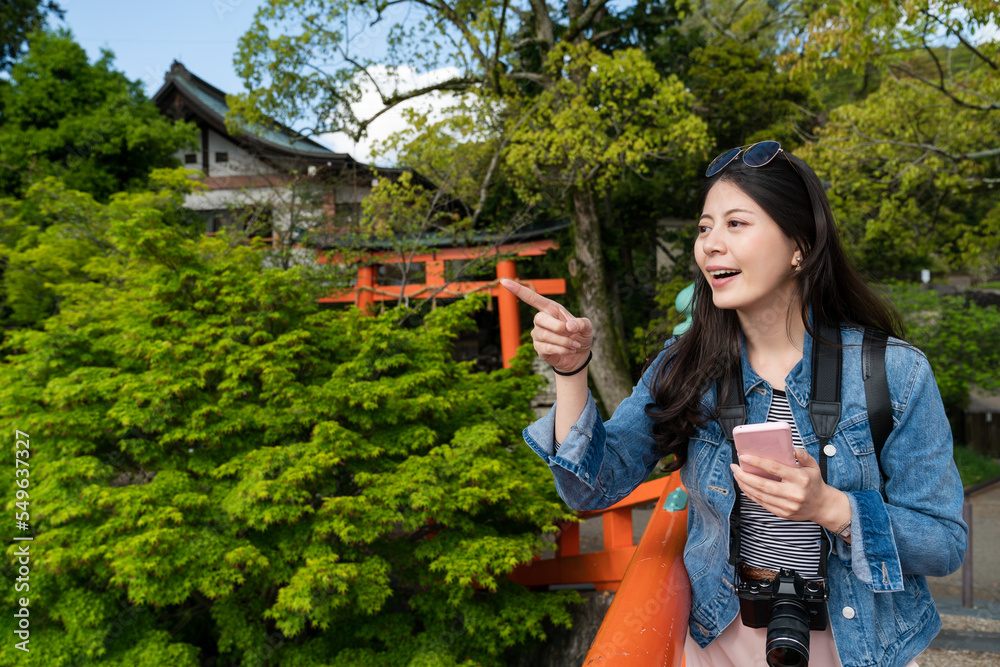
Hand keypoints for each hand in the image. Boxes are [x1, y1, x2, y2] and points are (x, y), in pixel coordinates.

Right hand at [499, 278, 592, 373]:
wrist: (579, 355)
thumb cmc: (580, 335)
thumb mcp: (587, 326)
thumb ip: (581, 323)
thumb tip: (569, 326)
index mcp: (550, 309)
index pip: (531, 298)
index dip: (518, 290)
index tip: (503, 281)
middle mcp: (541, 320)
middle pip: (539, 319)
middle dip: (557, 327)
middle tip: (572, 332)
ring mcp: (538, 335)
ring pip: (545, 335)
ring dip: (564, 341)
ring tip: (575, 344)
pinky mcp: (539, 348)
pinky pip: (547, 347)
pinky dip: (562, 349)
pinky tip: (570, 350)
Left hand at [730, 447, 847, 527]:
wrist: (821, 506)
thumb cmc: (814, 483)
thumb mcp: (813, 466)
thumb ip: (803, 455)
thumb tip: (792, 448)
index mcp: (800, 479)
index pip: (774, 469)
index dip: (757, 462)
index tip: (744, 457)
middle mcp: (793, 493)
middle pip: (762, 485)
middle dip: (744, 475)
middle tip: (735, 467)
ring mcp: (787, 505)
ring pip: (759, 495)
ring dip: (744, 485)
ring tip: (736, 475)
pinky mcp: (782, 513)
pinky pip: (762, 503)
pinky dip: (750, 494)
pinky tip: (744, 486)